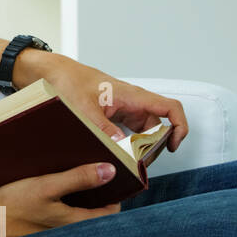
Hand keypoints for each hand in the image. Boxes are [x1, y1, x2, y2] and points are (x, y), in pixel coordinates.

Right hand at [0, 161, 122, 236]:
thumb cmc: (12, 208)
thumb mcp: (46, 186)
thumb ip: (79, 178)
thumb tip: (109, 171)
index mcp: (77, 224)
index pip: (111, 212)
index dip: (112, 192)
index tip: (107, 175)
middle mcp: (70, 234)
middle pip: (95, 213)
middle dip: (94, 194)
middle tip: (87, 173)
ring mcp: (56, 235)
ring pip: (77, 215)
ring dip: (76, 199)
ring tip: (66, 179)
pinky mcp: (42, 232)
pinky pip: (61, 218)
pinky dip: (60, 205)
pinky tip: (47, 192)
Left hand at [33, 55, 188, 153]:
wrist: (56, 73)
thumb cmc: (70, 82)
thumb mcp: (83, 107)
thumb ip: (101, 127)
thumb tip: (119, 146)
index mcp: (132, 96)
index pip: (170, 108)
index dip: (180, 127)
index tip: (173, 146)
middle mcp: (134, 102)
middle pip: (160, 126)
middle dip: (157, 145)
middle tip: (142, 163)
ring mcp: (127, 108)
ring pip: (147, 130)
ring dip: (144, 146)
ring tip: (131, 162)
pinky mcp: (118, 115)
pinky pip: (133, 131)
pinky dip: (131, 143)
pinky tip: (122, 155)